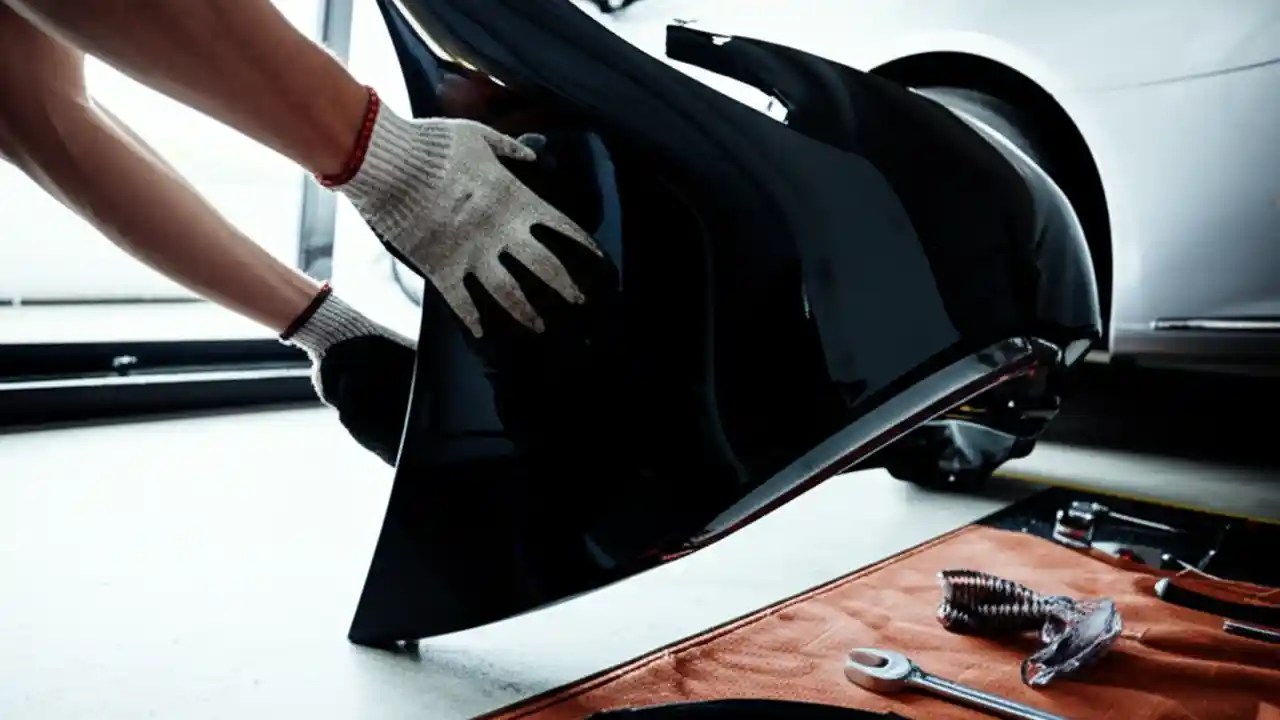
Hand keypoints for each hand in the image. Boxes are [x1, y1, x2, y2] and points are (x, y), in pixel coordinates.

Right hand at [349, 114, 602, 337]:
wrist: (389, 162)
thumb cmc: (434, 143)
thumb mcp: (479, 136)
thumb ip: (509, 148)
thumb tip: (531, 154)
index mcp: (515, 199)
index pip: (561, 227)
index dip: (583, 245)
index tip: (597, 258)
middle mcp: (501, 232)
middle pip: (546, 269)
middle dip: (567, 288)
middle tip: (578, 301)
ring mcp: (472, 254)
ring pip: (510, 294)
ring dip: (527, 313)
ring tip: (538, 326)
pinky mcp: (442, 268)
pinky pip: (462, 302)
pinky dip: (472, 319)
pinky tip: (481, 331)